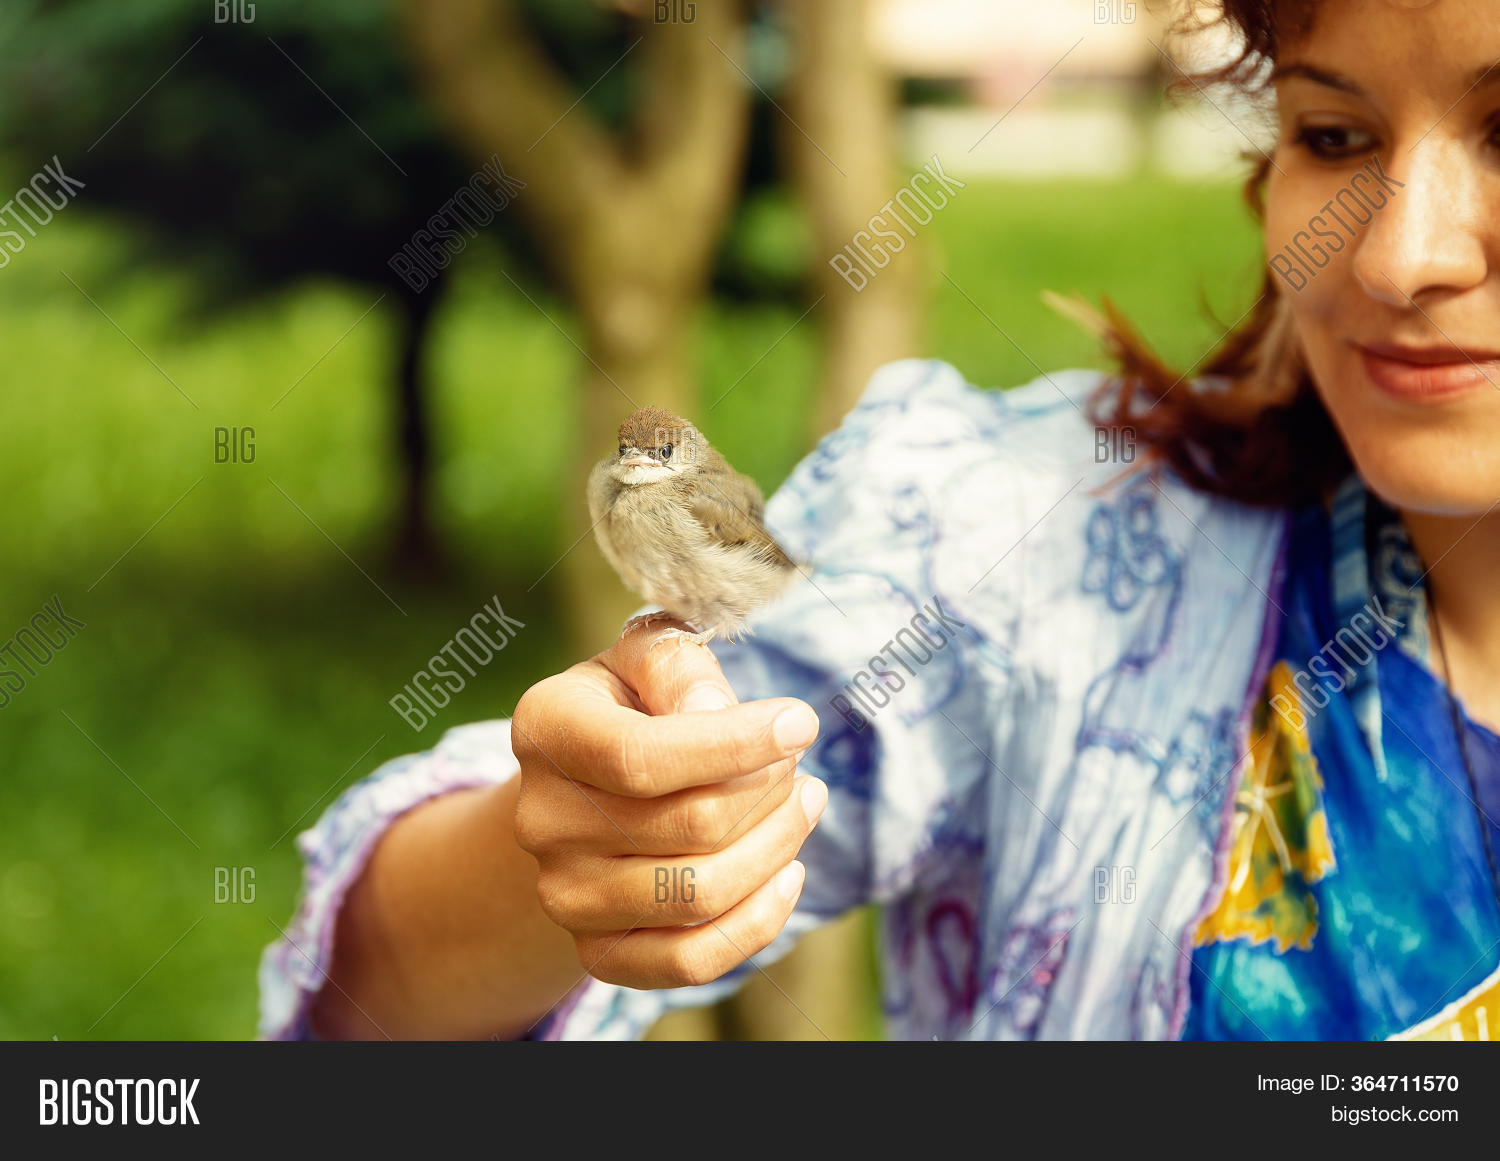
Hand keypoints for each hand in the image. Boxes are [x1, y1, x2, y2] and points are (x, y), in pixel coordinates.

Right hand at [510, 618, 825, 988]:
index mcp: (545, 731)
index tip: (800, 722)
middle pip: (689, 826)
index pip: (640, 757)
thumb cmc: (632, 706)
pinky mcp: (596, 952)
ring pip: (699, 895)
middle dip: (769, 791)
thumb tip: (714, 712)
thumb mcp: (646, 659)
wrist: (584, 787)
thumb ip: (679, 669)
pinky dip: (758, 920)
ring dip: (776, 847)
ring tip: (802, 804)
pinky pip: (690, 962)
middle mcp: (541, 820)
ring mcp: (564, 894)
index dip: (734, 745)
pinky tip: (787, 873)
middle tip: (796, 765)